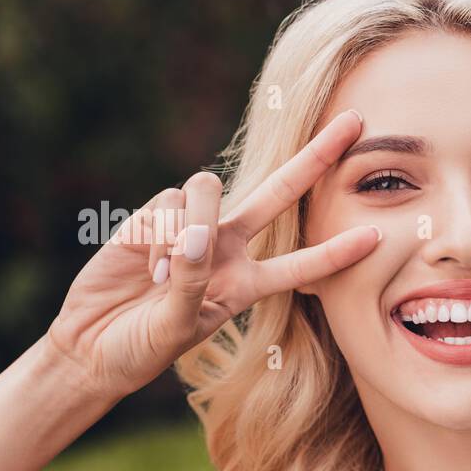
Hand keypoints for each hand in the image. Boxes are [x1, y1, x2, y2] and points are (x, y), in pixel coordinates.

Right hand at [47, 110, 377, 399]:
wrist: (92, 345)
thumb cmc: (143, 347)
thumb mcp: (176, 326)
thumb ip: (192, 281)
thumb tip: (196, 235)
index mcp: (248, 284)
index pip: (304, 266)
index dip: (337, 252)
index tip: (378, 238)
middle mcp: (228, 247)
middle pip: (280, 193)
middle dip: (316, 157)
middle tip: (356, 123)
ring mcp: (192, 227)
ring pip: (206, 189)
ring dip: (187, 225)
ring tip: (162, 275)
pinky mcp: (153, 216)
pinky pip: (168, 202)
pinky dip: (155, 234)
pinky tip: (143, 266)